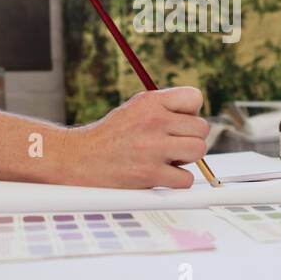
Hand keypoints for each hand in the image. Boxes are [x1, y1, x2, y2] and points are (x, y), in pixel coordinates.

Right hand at [66, 86, 209, 188]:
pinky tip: (161, 176)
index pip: (195, 97)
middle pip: (201, 128)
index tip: (179, 123)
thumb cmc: (109, 137)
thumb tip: (196, 119)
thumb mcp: (134, 109)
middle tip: (171, 145)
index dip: (191, 113)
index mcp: (150, 101)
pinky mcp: (150, 174)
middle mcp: (153, 121)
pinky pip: (186, 179)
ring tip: (167, 159)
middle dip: (189, 139)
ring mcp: (153, 148)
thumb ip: (165, 109)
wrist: (79, 159)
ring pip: (198, 151)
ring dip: (186, 160)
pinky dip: (176, 182)